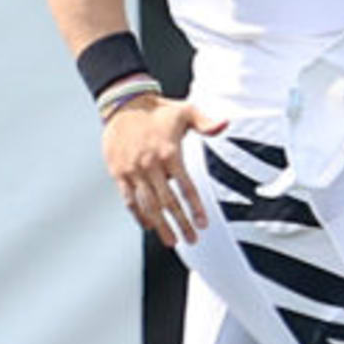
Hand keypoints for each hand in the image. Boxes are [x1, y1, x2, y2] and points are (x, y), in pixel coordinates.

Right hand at [103, 87, 225, 243]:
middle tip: (191, 239)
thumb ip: (206, 122)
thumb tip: (224, 125)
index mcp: (169, 152)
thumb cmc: (157, 109)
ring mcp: (133, 171)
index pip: (186, 187)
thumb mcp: (186, 110)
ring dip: (161, 226)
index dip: (195, 208)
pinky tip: (149, 225)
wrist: (123, 103)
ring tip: (171, 241)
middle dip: (181, 224)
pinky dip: (139, 215)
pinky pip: (129, 200)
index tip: (203, 224)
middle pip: (168, 202)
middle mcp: (151, 164)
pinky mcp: (119, 173)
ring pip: (148, 205)